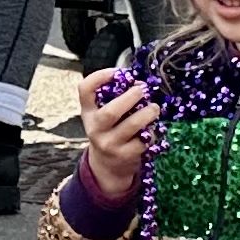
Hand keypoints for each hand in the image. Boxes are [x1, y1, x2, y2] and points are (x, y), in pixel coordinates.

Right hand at [81, 69, 160, 201]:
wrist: (107, 167)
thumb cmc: (109, 132)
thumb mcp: (102, 116)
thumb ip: (113, 99)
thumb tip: (139, 83)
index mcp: (88, 113)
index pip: (85, 90)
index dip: (100, 77)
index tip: (118, 72)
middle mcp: (95, 129)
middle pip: (110, 112)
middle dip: (130, 98)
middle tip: (143, 90)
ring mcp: (109, 144)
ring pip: (131, 126)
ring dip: (147, 113)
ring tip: (154, 108)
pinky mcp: (124, 156)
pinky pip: (143, 140)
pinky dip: (152, 132)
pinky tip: (153, 128)